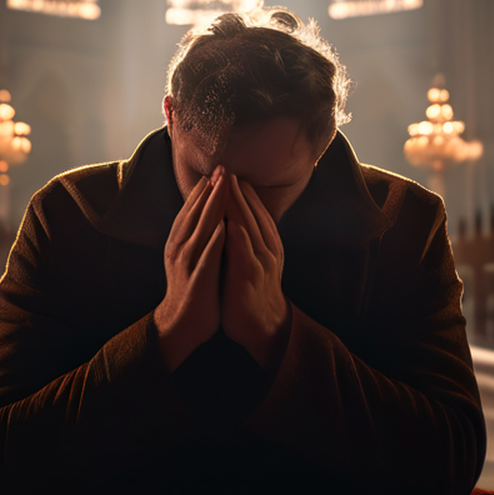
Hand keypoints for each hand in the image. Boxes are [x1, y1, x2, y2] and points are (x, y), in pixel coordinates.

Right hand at [154, 166, 227, 370]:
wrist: (180, 324)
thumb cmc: (190, 289)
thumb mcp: (190, 257)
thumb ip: (196, 237)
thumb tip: (207, 217)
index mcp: (180, 242)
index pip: (191, 210)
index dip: (203, 190)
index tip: (216, 171)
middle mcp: (180, 248)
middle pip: (196, 214)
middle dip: (209, 190)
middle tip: (222, 167)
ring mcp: (188, 264)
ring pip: (200, 230)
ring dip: (211, 207)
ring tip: (222, 186)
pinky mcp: (198, 281)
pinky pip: (207, 258)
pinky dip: (214, 241)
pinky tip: (224, 227)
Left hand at [221, 175, 288, 370]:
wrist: (261, 327)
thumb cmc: (251, 291)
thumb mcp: (251, 259)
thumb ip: (244, 239)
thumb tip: (231, 218)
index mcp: (265, 243)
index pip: (255, 211)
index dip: (243, 191)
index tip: (230, 171)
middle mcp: (266, 249)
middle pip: (253, 213)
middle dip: (240, 190)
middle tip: (228, 167)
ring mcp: (260, 262)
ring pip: (250, 228)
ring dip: (240, 206)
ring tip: (229, 184)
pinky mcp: (250, 278)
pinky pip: (245, 255)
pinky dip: (239, 239)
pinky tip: (231, 224)